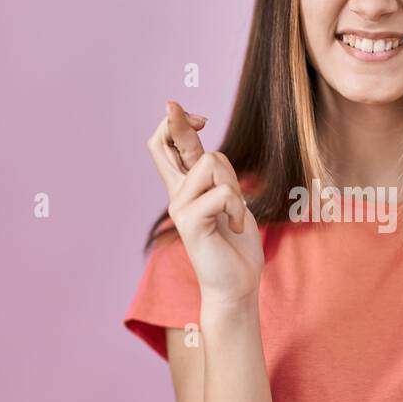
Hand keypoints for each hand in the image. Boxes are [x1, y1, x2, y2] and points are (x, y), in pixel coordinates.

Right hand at [145, 100, 263, 306]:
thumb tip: (208, 147)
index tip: (197, 117)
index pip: (164, 147)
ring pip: (212, 162)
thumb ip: (217, 175)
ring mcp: (179, 207)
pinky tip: (236, 227)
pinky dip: (239, 208)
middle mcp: (176, 195)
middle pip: (163, 144)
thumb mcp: (228, 200)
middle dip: (181, 124)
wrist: (237, 285)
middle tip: (202, 119)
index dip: (175, 124)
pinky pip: (223, 192)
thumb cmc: (236, 245)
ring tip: (235, 214)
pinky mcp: (190, 222)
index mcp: (184, 188)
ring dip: (235, 185)